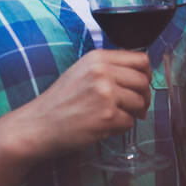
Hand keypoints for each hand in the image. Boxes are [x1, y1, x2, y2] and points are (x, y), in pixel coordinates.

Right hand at [16, 49, 151, 157]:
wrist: (38, 125)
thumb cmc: (60, 101)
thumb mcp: (81, 72)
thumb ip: (108, 68)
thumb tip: (139, 76)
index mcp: (98, 58)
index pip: (140, 59)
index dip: (146, 73)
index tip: (143, 84)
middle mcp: (103, 72)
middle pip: (143, 81)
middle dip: (143, 97)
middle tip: (136, 107)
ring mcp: (105, 94)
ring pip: (140, 102)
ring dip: (132, 113)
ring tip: (116, 117)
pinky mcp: (107, 116)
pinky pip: (129, 122)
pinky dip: (121, 127)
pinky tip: (105, 126)